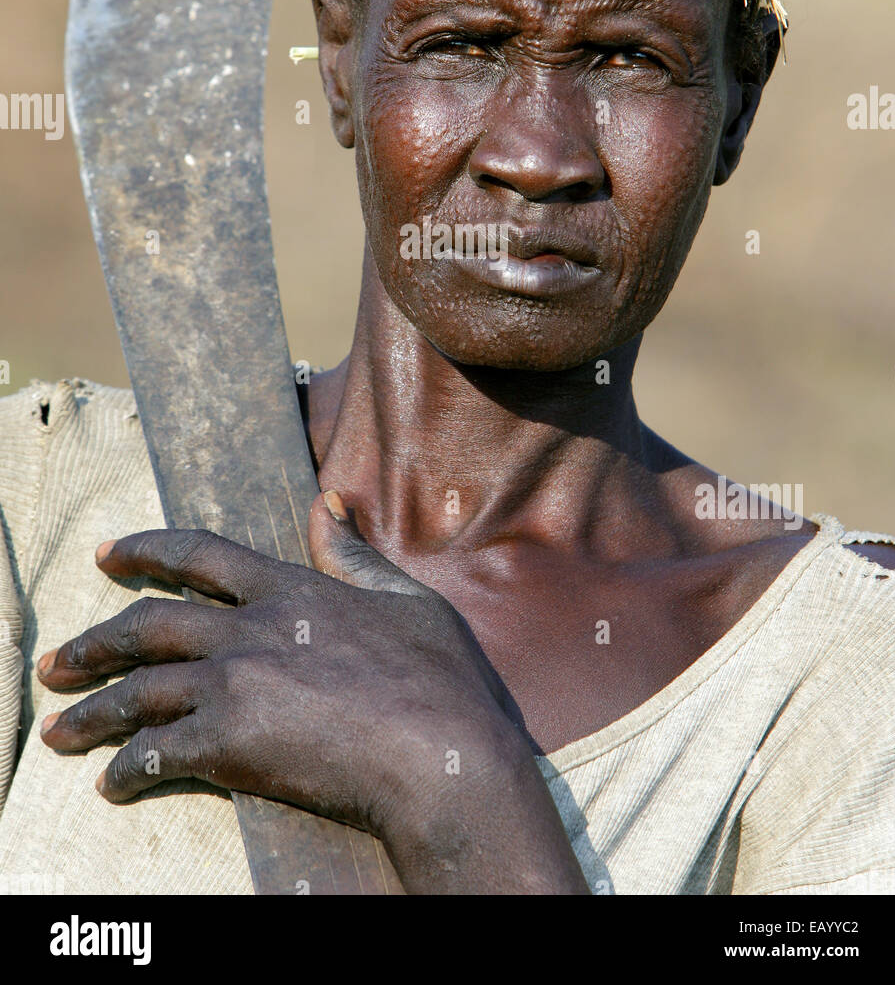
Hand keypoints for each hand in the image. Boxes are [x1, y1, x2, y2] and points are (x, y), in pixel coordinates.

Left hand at [36, 491, 519, 848]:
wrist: (442, 755)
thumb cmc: (439, 681)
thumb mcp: (405, 597)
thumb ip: (352, 554)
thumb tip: (328, 503)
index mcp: (289, 589)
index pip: (199, 554)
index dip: (146, 550)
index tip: (108, 555)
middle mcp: (249, 628)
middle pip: (149, 625)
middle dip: (95, 645)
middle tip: (59, 662)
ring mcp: (234, 684)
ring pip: (139, 690)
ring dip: (93, 711)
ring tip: (61, 729)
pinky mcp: (228, 743)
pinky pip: (156, 753)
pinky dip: (128, 769)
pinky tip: (114, 784)